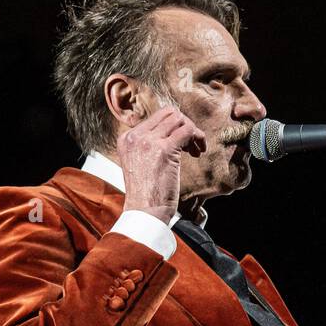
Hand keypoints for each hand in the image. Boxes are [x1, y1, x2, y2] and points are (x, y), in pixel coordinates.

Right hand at [118, 105, 206, 223]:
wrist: (144, 212)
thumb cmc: (146, 192)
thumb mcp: (140, 161)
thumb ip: (149, 144)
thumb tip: (173, 128)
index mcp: (127, 138)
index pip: (156, 117)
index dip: (173, 126)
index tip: (181, 143)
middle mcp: (135, 136)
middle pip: (169, 113)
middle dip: (185, 125)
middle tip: (191, 145)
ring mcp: (149, 142)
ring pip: (179, 119)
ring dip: (193, 131)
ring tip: (195, 150)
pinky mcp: (164, 150)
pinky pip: (188, 131)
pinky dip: (198, 137)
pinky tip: (198, 152)